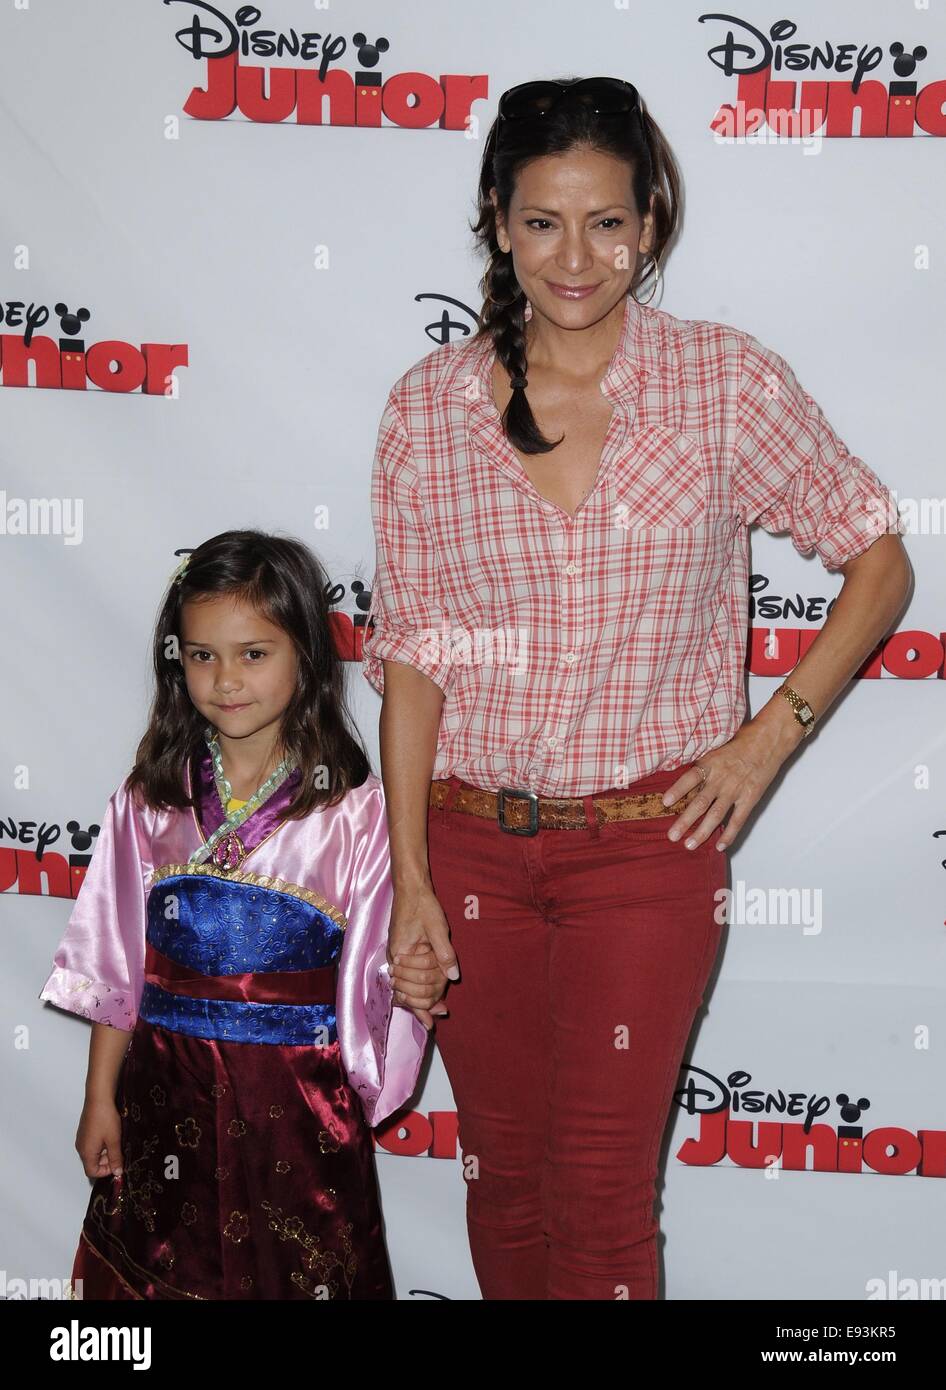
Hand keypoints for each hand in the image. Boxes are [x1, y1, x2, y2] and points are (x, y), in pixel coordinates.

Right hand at [75, 1097, 122, 1178]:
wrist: (99, 1097)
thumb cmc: (105, 1118)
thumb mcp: (114, 1140)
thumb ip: (115, 1158)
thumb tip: (118, 1172)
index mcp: (86, 1152)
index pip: (92, 1172)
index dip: (106, 1171)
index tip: (117, 1165)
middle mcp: (81, 1147)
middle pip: (93, 1162)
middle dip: (108, 1160)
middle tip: (119, 1150)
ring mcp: (82, 1138)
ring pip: (94, 1152)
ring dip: (106, 1150)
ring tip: (116, 1139)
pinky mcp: (85, 1130)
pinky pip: (93, 1143)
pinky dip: (103, 1142)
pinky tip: (111, 1133)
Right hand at [388, 882, 458, 1030]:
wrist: (411, 887)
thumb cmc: (423, 905)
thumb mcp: (437, 929)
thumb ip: (444, 954)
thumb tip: (453, 978)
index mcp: (400, 955)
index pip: (409, 991)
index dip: (422, 1008)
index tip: (433, 1022)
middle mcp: (395, 959)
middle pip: (409, 991)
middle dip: (426, 1000)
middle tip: (444, 1010)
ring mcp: (398, 956)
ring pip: (409, 986)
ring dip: (424, 994)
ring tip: (441, 1006)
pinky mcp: (403, 952)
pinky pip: (409, 976)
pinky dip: (419, 986)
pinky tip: (431, 994)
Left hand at [659, 710, 802, 850]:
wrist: (769, 740)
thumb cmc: (741, 740)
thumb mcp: (716, 747)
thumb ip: (703, 765)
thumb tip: (685, 780)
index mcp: (710, 764)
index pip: (690, 778)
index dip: (677, 790)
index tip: (665, 802)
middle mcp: (721, 779)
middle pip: (700, 803)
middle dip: (685, 821)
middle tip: (672, 836)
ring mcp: (736, 790)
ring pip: (716, 815)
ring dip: (702, 832)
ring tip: (689, 845)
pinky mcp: (750, 798)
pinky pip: (738, 820)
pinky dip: (729, 834)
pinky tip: (720, 846)